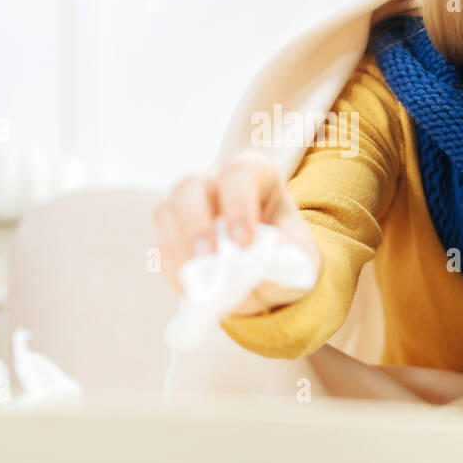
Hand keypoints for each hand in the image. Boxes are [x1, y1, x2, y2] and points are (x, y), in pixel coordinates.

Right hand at [152, 149, 319, 315]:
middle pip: (190, 187)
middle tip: (209, 258)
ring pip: (167, 212)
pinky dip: (174, 270)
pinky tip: (192, 289)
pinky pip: (162, 247)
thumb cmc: (288, 252)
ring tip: (199, 280)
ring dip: (180, 249)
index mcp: (254, 173)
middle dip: (196, 224)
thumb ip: (282, 259)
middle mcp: (215, 181)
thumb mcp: (299, 256)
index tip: (245, 242)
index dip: (238, 205)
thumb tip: (254, 268)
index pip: (239, 173)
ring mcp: (189, 206)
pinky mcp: (174, 235)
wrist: (274, 275)